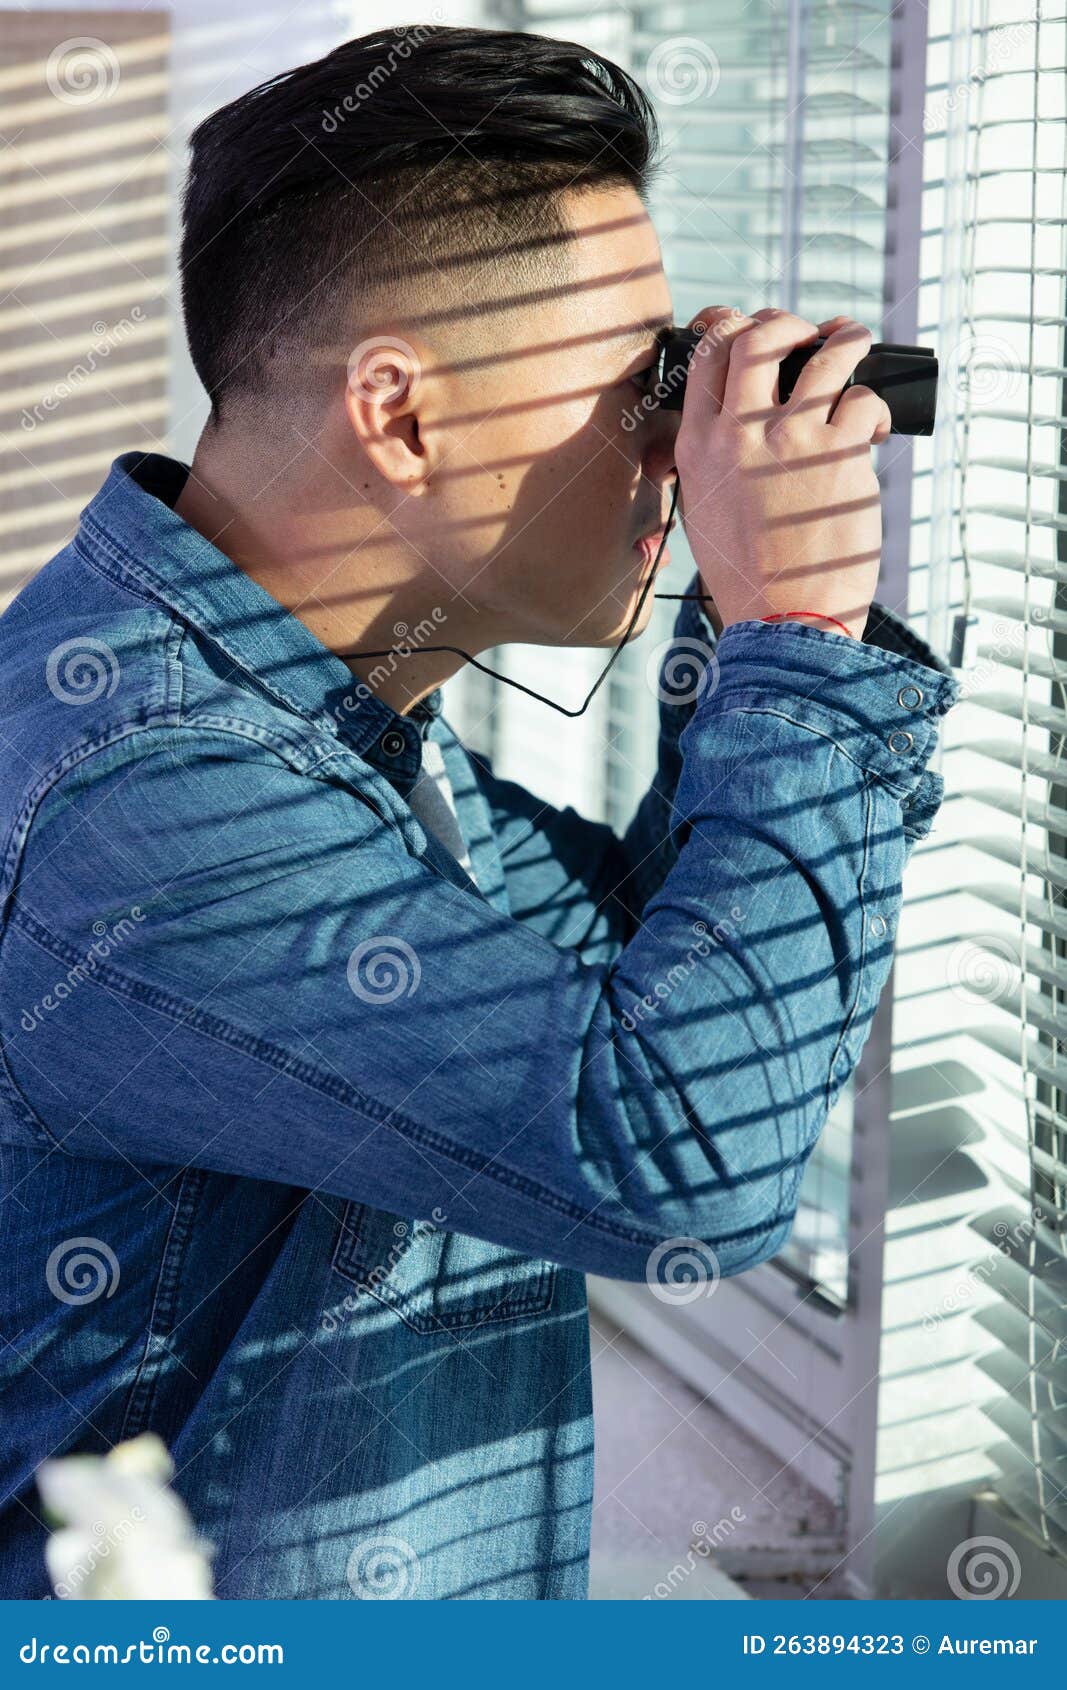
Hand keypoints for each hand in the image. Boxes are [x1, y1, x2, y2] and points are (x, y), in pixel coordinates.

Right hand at [673, 306, 891, 638]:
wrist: (784, 618)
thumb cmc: (745, 574)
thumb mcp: (702, 510)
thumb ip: (710, 457)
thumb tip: (725, 417)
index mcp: (698, 446)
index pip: (708, 354)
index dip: (732, 325)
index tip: (752, 329)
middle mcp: (740, 434)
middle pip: (760, 335)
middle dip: (788, 323)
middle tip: (806, 335)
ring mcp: (792, 441)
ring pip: (825, 354)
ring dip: (846, 339)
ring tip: (853, 342)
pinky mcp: (840, 457)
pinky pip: (863, 401)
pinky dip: (874, 405)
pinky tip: (876, 425)